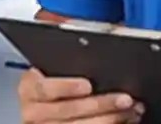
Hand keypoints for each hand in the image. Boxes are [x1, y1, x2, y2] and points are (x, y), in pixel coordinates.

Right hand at [17, 67, 144, 122]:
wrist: (45, 103)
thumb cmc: (54, 78)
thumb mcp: (55, 64)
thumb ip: (71, 55)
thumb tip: (104, 43)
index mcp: (29, 88)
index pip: (44, 88)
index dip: (67, 87)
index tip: (88, 85)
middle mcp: (32, 112)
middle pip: (67, 111)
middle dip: (99, 105)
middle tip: (124, 99)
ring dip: (109, 119)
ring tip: (131, 110)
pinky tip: (124, 120)